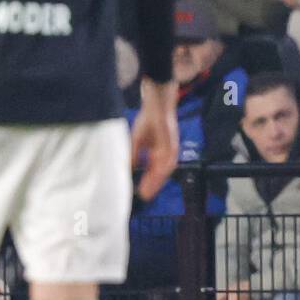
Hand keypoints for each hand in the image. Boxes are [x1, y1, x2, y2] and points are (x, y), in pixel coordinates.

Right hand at [130, 79, 178, 201]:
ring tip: (148, 189)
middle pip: (162, 172)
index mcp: (161, 153)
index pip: (155, 171)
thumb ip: (135, 154)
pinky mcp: (171, 141)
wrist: (157, 103)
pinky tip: (155, 174)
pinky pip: (166, 157)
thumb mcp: (138, 139)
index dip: (150, 182)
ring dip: (157, 179)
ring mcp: (171, 147)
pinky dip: (161, 166)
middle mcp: (168, 152)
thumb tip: (128, 168)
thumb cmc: (149, 120)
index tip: (143, 193)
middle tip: (145, 196)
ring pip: (165, 168)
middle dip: (154, 185)